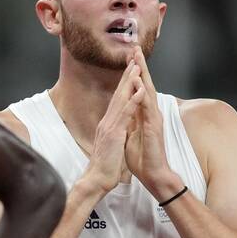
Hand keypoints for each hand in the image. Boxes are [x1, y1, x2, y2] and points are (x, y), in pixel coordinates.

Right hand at [82, 56, 142, 194]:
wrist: (96, 180)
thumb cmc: (105, 167)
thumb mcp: (111, 145)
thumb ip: (114, 134)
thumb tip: (118, 128)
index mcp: (108, 124)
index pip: (117, 100)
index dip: (125, 84)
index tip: (132, 69)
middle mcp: (107, 121)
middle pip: (118, 94)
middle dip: (127, 75)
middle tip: (134, 57)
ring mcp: (110, 126)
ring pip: (121, 99)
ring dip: (130, 82)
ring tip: (137, 66)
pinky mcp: (114, 134)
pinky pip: (125, 114)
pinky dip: (133, 101)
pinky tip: (140, 90)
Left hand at [123, 46, 177, 198]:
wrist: (152, 174)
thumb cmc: (142, 158)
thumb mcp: (131, 134)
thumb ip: (130, 120)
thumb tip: (125, 111)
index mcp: (143, 114)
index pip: (137, 89)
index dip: (132, 73)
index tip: (128, 57)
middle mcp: (150, 113)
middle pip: (144, 84)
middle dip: (139, 65)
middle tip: (134, 46)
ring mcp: (153, 118)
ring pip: (147, 90)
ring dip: (142, 72)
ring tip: (136, 56)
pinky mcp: (153, 126)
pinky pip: (146, 106)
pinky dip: (141, 92)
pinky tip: (137, 80)